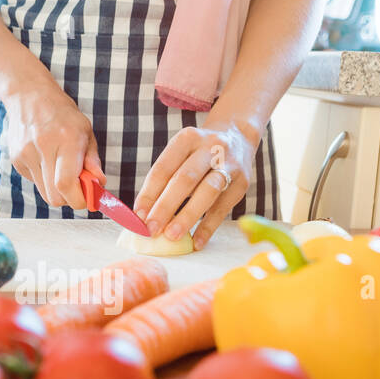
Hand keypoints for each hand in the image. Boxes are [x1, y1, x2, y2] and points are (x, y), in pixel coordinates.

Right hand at [4, 84, 101, 209]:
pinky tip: (45, 159)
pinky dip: (44, 178)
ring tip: (60, 169)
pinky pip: (34, 182)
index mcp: (67, 140)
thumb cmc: (62, 114)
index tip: (88, 197)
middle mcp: (44, 147)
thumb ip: (92, 160)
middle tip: (77, 186)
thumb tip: (99, 183)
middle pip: (54, 197)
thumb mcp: (85, 132)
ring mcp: (26, 154)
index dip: (79, 199)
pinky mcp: (16, 160)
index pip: (66, 185)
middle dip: (69, 198)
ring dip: (56, 189)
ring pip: (44, 193)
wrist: (29, 96)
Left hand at [134, 121, 255, 249]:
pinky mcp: (242, 183)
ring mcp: (229, 164)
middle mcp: (210, 147)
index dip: (149, 193)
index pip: (164, 168)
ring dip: (187, 216)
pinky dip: (208, 227)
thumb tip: (144, 215)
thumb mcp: (181, 153)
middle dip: (165, 206)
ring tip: (171, 236)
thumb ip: (165, 179)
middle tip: (151, 229)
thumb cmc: (199, 153)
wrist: (238, 136)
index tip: (138, 217)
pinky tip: (196, 242)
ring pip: (207, 192)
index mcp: (187, 138)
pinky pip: (223, 208)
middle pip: (185, 179)